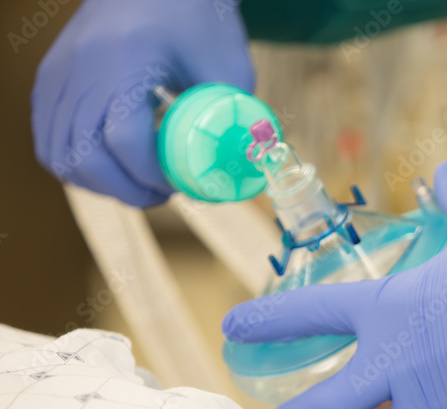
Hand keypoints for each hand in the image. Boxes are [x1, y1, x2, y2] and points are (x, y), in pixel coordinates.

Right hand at [32, 0, 253, 206]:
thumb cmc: (197, 18)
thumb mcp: (228, 67)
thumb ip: (235, 119)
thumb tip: (239, 171)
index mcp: (126, 58)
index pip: (123, 138)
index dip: (151, 175)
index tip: (180, 184)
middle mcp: (81, 66)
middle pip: (83, 155)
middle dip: (126, 190)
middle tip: (162, 194)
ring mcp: (58, 72)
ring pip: (58, 154)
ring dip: (99, 183)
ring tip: (138, 182)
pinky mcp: (49, 78)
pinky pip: (48, 138)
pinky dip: (78, 163)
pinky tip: (113, 164)